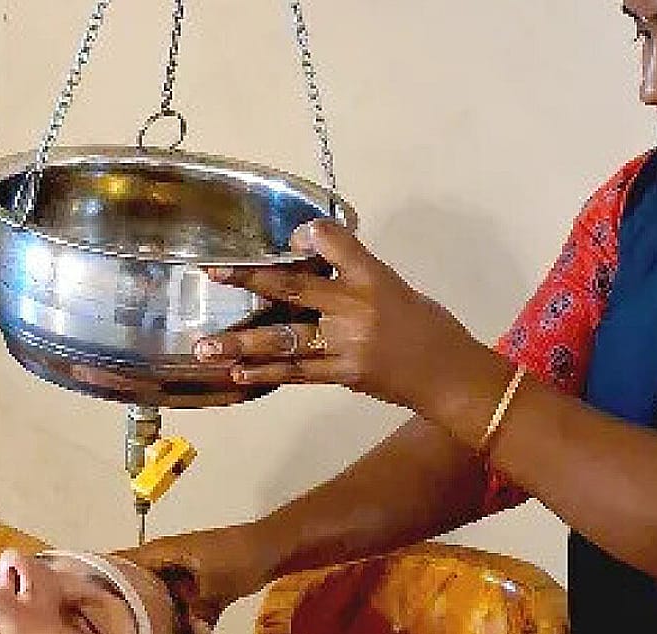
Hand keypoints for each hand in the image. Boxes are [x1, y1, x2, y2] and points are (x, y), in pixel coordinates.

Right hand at [116, 524, 273, 625]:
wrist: (271, 548)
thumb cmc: (239, 559)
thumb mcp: (217, 588)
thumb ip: (198, 614)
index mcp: (162, 552)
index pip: (122, 561)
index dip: (102, 576)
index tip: (83, 599)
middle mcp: (164, 558)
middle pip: (133, 578)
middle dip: (120, 600)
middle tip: (101, 628)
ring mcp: (178, 569)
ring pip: (152, 590)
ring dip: (145, 608)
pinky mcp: (191, 581)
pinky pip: (171, 597)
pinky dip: (167, 611)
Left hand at [195, 219, 484, 415]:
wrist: (451, 375)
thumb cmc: (425, 326)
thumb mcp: (393, 286)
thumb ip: (350, 274)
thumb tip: (305, 254)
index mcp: (373, 276)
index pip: (333, 241)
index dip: (307, 235)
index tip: (286, 238)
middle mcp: (356, 306)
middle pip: (294, 289)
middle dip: (249, 279)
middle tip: (212, 274)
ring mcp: (347, 344)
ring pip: (285, 339)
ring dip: (241, 343)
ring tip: (205, 346)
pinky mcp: (343, 374)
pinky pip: (297, 372)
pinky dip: (266, 372)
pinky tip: (237, 372)